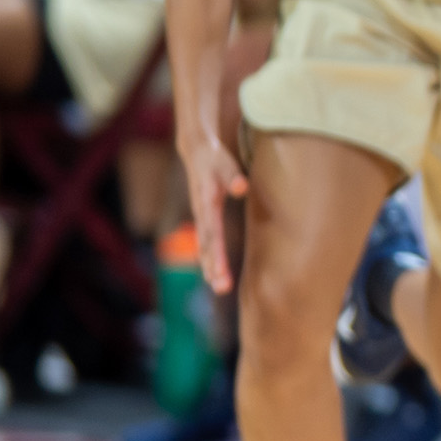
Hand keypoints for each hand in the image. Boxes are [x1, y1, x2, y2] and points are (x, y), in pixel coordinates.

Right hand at [179, 136, 248, 292]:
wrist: (199, 153)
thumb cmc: (215, 160)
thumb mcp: (225, 164)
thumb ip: (233, 176)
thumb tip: (242, 188)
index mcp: (206, 204)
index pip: (212, 234)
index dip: (216, 253)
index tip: (220, 272)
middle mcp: (201, 214)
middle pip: (206, 246)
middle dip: (214, 268)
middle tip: (222, 288)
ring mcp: (202, 218)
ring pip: (204, 247)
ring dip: (211, 267)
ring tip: (219, 287)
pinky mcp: (205, 218)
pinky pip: (206, 242)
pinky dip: (209, 258)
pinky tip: (213, 273)